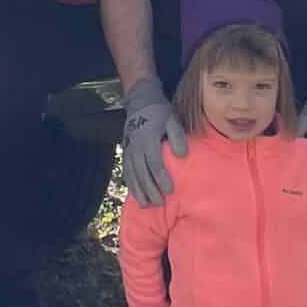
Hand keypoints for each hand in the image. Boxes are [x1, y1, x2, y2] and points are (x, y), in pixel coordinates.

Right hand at [120, 76, 186, 207]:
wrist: (140, 102)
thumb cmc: (160, 113)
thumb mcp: (173, 120)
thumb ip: (177, 137)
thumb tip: (182, 155)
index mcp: (148, 139)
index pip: (155, 163)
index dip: (162, 178)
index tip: (170, 190)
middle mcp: (136, 147)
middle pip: (142, 172)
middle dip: (150, 189)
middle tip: (160, 203)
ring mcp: (129, 150)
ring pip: (132, 174)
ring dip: (139, 190)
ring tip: (147, 205)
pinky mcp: (125, 152)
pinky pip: (126, 171)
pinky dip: (131, 184)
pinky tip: (136, 195)